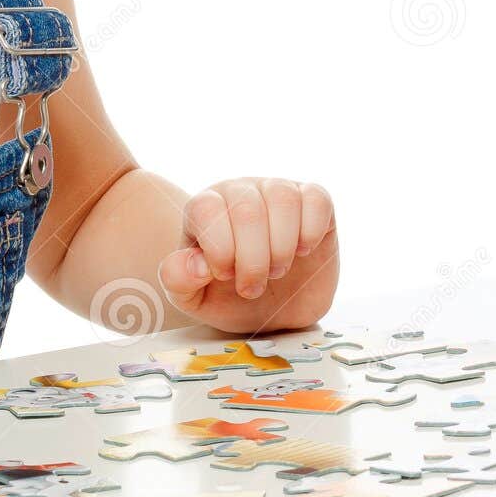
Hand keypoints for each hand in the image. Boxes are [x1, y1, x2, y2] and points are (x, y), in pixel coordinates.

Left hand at [158, 177, 336, 327]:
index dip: (218, 248)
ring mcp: (276, 192)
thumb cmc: (225, 294)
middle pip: (247, 208)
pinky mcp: (312, 202)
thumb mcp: (192, 297)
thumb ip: (178, 279)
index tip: (225, 276)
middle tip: (252, 288)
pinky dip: (312, 229)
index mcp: (204, 209)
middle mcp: (239, 192)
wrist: (266, 304)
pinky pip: (317, 199)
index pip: (206, 209)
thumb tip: (197, 263)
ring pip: (282, 197)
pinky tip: (303, 251)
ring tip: (277, 270)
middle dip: (253, 259)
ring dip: (282, 245)